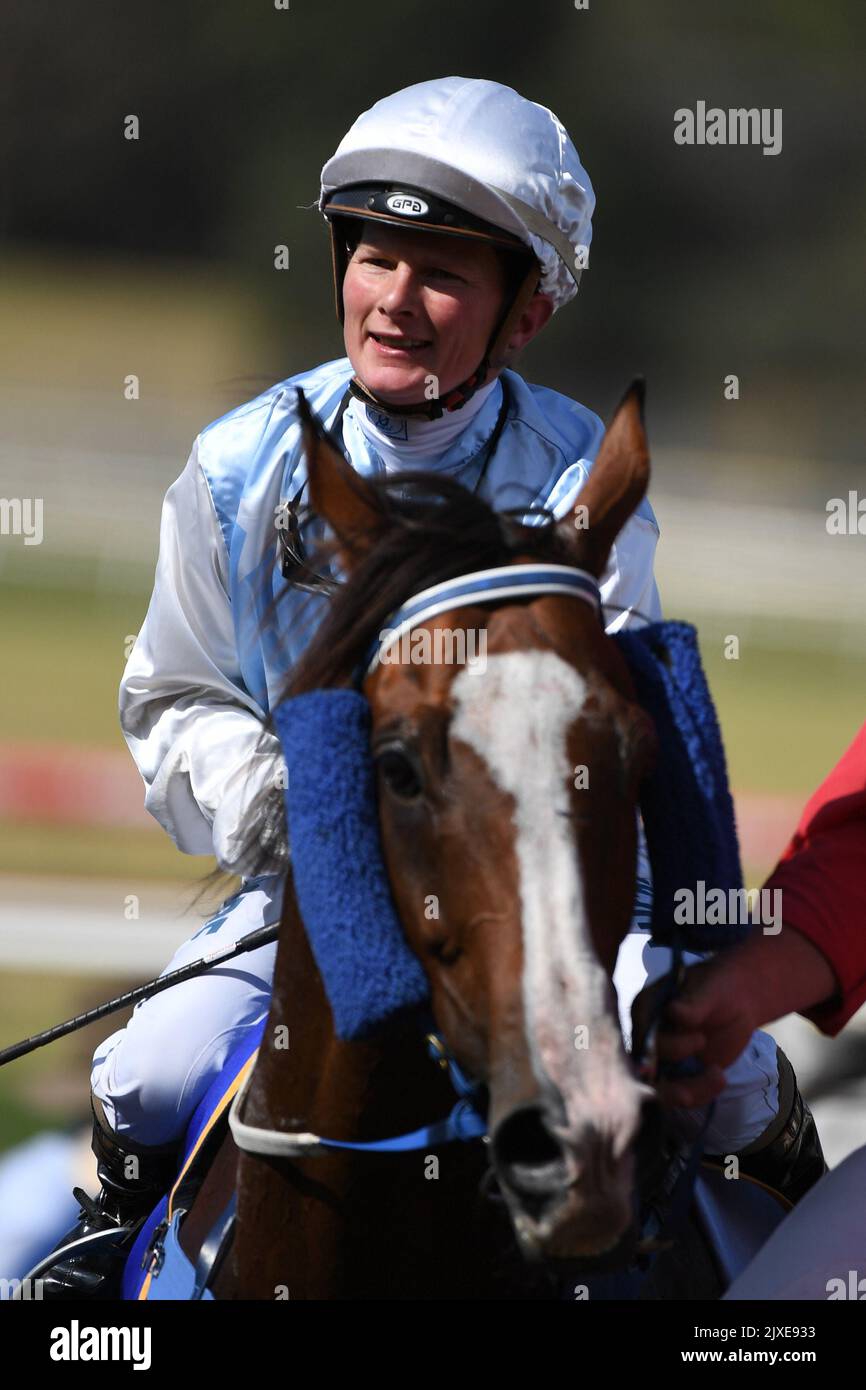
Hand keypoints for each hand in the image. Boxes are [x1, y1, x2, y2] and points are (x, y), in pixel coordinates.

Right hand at [631, 955, 758, 1109]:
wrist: (739, 999)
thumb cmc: (718, 985)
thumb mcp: (708, 988)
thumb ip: (692, 1004)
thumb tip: (674, 1013)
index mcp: (646, 1009)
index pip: (643, 1035)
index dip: (665, 1046)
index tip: (700, 1039)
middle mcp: (648, 1036)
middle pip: (647, 1069)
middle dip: (669, 1083)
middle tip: (693, 1086)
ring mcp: (664, 1058)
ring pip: (663, 1089)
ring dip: (688, 1092)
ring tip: (718, 1078)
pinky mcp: (681, 1073)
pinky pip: (684, 1093)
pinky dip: (702, 1093)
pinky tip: (720, 1076)